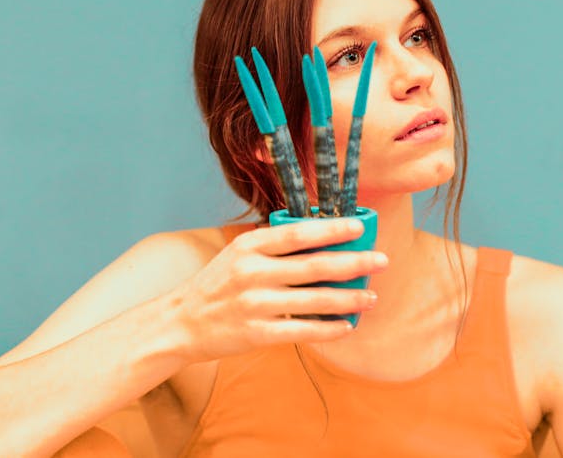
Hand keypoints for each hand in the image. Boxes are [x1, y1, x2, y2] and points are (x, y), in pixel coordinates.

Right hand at [166, 218, 387, 363]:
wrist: (181, 323)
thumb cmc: (218, 285)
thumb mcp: (238, 254)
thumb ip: (274, 246)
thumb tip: (325, 239)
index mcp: (249, 246)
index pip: (298, 233)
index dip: (332, 229)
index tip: (360, 228)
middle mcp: (252, 273)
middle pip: (314, 266)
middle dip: (354, 263)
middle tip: (381, 261)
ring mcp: (255, 304)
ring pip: (314, 300)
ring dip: (349, 298)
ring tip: (371, 297)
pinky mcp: (257, 333)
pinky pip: (303, 330)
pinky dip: (329, 328)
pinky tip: (348, 325)